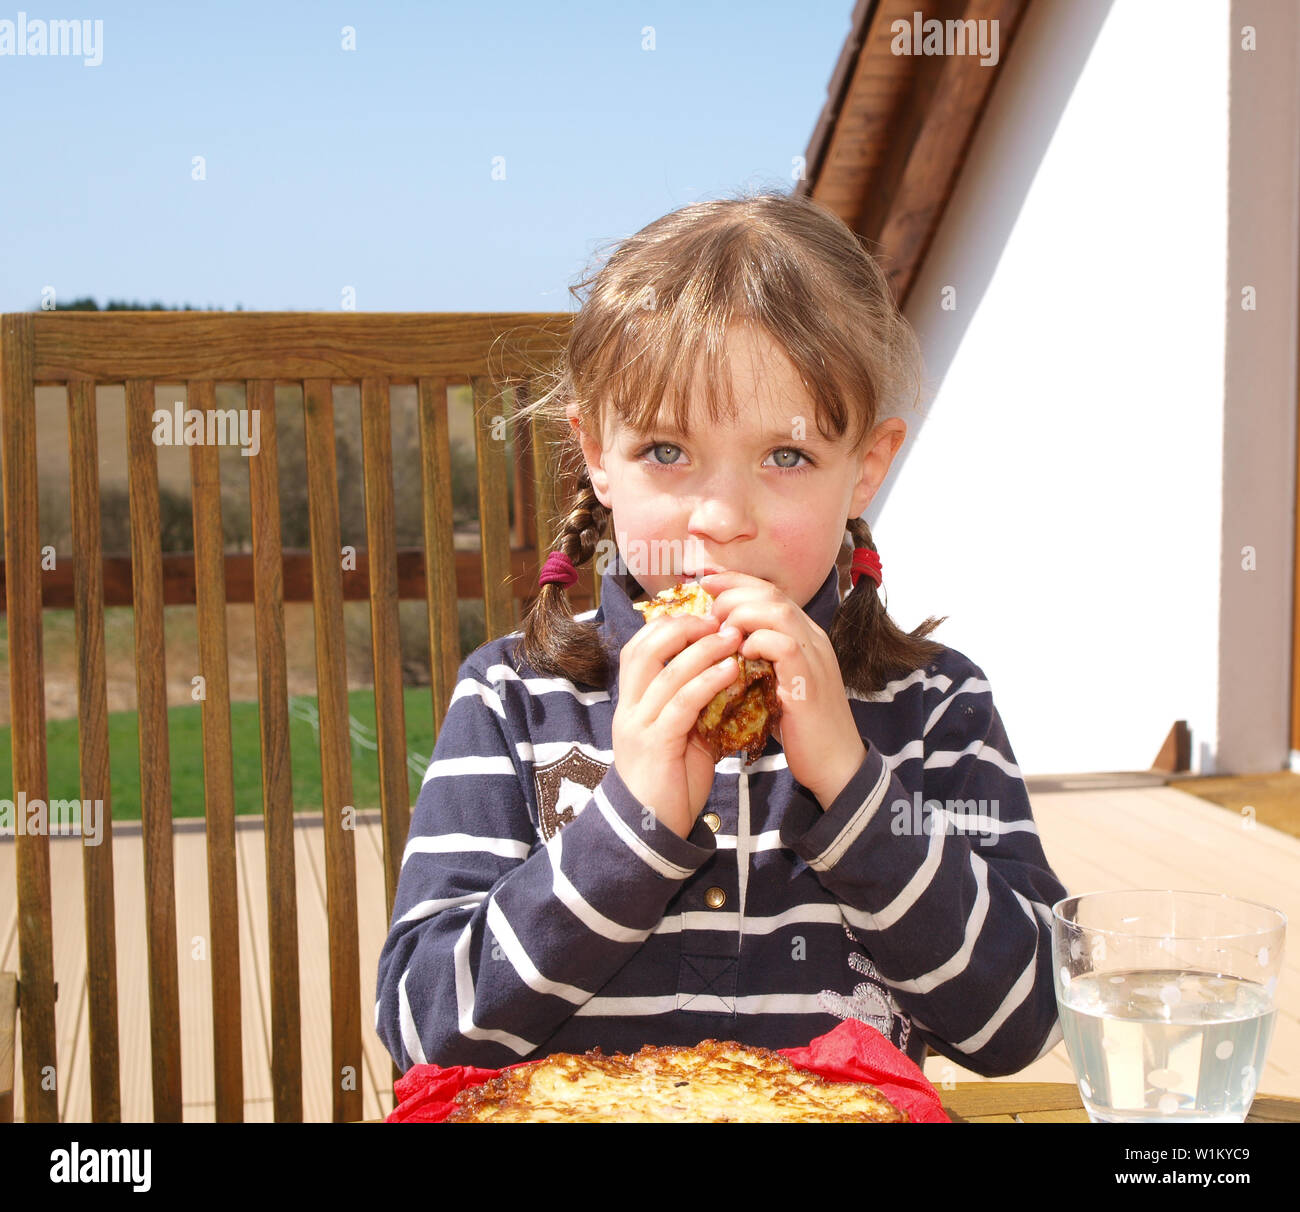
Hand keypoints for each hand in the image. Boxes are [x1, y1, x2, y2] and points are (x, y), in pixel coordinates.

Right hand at [611, 611, 743, 837]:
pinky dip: (708, 680)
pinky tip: (731, 671)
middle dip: (683, 627)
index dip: (670, 625)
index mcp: (632, 703)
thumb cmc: (670, 784)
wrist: (650, 832)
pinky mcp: (656, 744)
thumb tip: (728, 676)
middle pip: (645, 648)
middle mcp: (629, 708)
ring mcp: (639, 725)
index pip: (640, 647)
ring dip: (704, 649)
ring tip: (734, 637)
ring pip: (667, 671)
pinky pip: (683, 702)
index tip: (706, 618)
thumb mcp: (683, 737)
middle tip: (719, 620)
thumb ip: (696, 707)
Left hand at [699, 572, 866, 808]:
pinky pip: (784, 646)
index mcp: (804, 636)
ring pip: (778, 612)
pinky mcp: (809, 681)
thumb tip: (718, 645)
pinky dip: (758, 642)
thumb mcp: (773, 684)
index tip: (706, 581)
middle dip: (733, 590)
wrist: (834, 764)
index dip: (737, 581)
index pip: (770, 592)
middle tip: (706, 602)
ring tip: (719, 627)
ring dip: (742, 613)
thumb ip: (755, 660)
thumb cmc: (799, 727)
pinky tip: (740, 653)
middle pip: (772, 594)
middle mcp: (812, 639)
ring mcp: (815, 658)